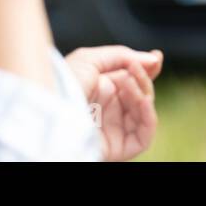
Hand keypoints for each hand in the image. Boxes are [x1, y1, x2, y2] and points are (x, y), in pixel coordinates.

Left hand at [66, 46, 162, 160]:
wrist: (49, 110)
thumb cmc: (63, 84)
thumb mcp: (91, 59)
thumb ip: (123, 56)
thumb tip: (153, 60)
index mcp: (101, 90)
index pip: (132, 81)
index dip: (146, 70)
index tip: (156, 57)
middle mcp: (109, 110)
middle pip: (141, 95)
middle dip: (144, 79)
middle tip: (135, 68)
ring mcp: (114, 129)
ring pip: (144, 113)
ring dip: (143, 94)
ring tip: (129, 81)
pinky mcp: (118, 148)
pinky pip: (144, 136)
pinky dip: (149, 117)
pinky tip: (142, 101)